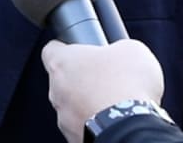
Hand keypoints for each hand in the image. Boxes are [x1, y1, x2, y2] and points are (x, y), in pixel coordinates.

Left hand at [41, 39, 164, 142]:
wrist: (131, 129)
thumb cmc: (128, 85)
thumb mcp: (131, 50)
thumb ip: (117, 48)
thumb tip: (121, 54)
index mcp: (62, 63)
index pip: (51, 50)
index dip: (66, 49)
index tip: (80, 51)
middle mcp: (55, 91)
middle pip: (63, 80)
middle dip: (83, 80)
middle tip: (107, 80)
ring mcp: (63, 118)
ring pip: (72, 106)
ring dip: (88, 104)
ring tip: (114, 104)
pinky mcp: (74, 139)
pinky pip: (83, 127)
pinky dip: (95, 124)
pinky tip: (114, 122)